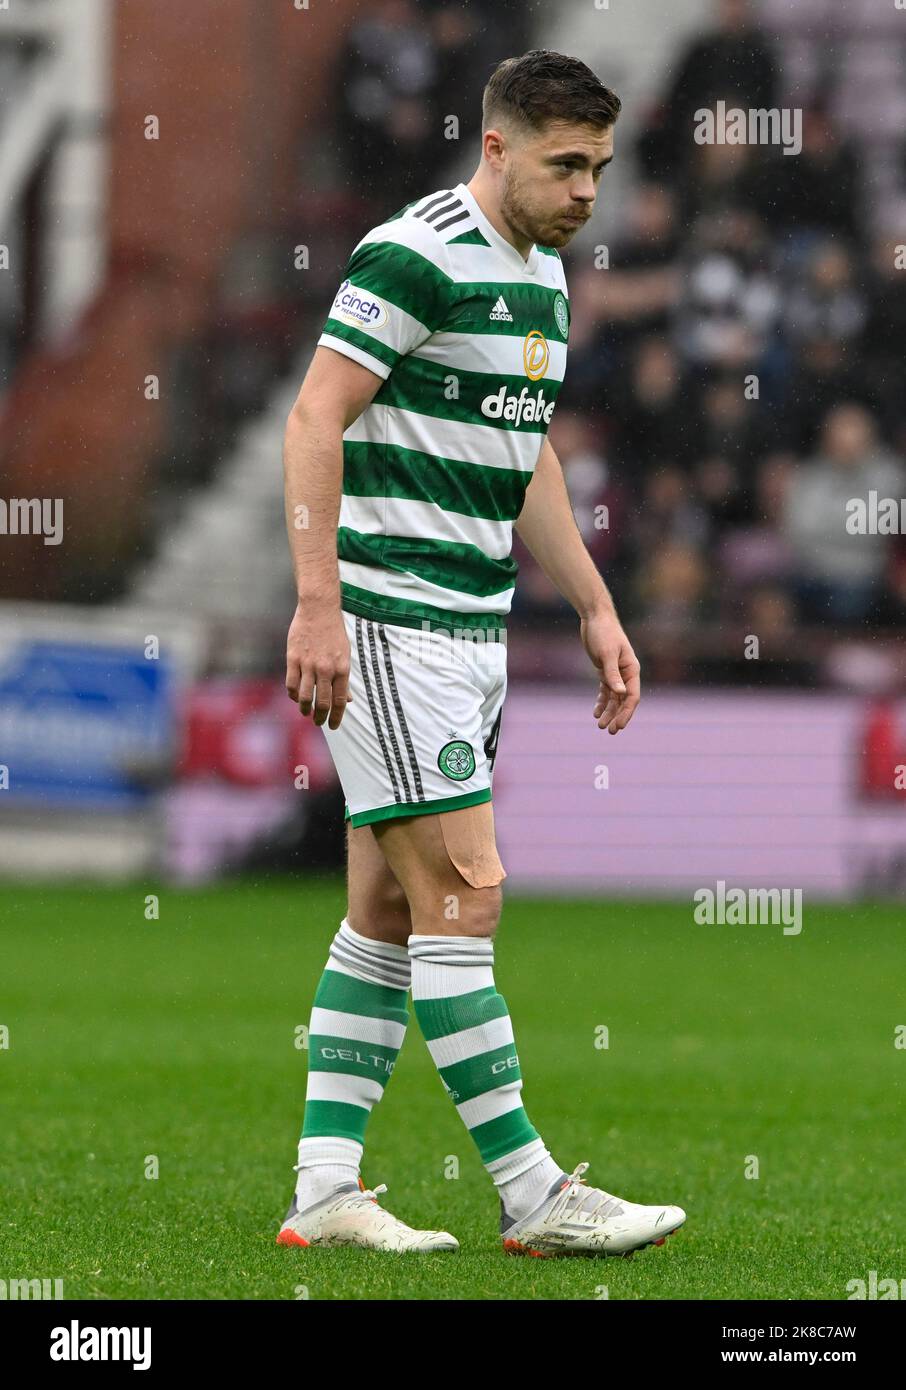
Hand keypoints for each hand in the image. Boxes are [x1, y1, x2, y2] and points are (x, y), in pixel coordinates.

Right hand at [285, 602, 351, 728]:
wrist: (319, 610)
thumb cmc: (334, 633)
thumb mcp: (345, 655)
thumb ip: (343, 678)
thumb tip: (347, 700)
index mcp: (342, 668)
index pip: (339, 701)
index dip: (336, 717)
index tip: (333, 726)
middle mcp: (326, 669)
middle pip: (322, 702)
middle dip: (320, 717)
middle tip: (318, 722)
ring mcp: (308, 664)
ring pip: (304, 696)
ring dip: (304, 708)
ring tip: (305, 712)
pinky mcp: (293, 658)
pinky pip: (291, 683)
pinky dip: (292, 694)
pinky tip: (295, 696)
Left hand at [581, 608, 640, 734]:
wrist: (595, 618)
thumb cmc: (604, 633)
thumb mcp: (607, 654)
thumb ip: (613, 674)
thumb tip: (621, 694)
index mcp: (632, 670)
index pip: (632, 696)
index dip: (626, 712)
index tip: (619, 725)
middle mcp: (626, 673)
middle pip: (624, 700)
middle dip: (618, 716)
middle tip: (610, 731)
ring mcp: (616, 673)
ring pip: (614, 698)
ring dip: (609, 712)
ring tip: (601, 726)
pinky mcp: (604, 671)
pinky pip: (605, 691)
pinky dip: (601, 702)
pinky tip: (596, 713)